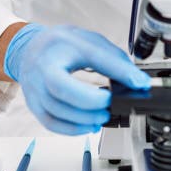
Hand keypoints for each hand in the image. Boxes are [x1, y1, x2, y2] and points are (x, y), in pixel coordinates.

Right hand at [4, 24, 150, 134]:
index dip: (117, 70)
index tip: (139, 82)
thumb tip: (137, 80)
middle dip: (90, 101)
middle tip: (110, 104)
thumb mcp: (89, 41)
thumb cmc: (61, 45)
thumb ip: (113, 59)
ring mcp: (35, 87)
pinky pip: (51, 123)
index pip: (92, 56)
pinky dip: (72, 129)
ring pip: (56, 110)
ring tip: (103, 116)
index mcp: (61, 43)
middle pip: (61, 87)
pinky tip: (88, 125)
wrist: (31, 49)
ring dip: (84, 119)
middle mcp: (44, 65)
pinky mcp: (34, 104)